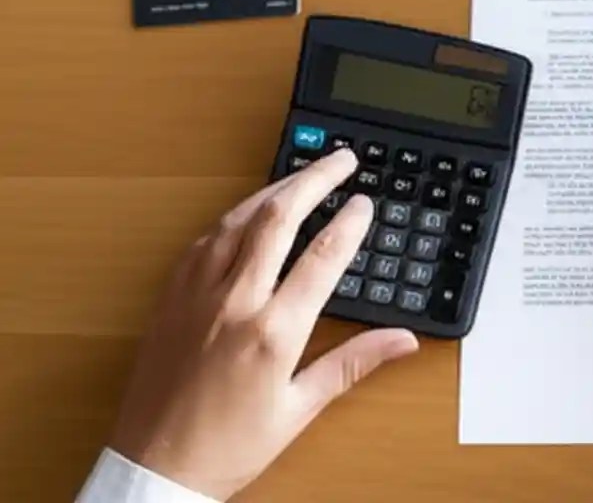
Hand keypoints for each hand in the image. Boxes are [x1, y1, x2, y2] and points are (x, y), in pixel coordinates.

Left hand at [109, 149, 418, 499]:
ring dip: (274, 189)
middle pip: (279, 218)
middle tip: (341, 160)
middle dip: (314, 179)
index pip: (322, 257)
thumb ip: (354, 363)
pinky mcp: (171, 298)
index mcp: (273, 332)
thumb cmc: (227, 446)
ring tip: (302, 175)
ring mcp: (197, 295)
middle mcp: (234, 303)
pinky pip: (205, 239)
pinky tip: (248, 211)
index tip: (365, 202)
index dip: (349, 222)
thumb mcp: (302, 408)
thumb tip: (403, 339)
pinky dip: (234, 216)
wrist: (155, 466)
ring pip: (238, 219)